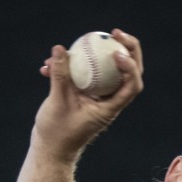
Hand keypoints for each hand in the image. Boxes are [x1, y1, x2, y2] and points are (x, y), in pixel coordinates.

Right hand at [33, 29, 144, 159]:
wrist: (50, 149)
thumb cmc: (58, 134)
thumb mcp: (58, 103)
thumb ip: (61, 76)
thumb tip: (60, 49)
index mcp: (110, 108)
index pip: (131, 86)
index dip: (130, 67)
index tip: (117, 53)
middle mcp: (107, 101)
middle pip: (126, 72)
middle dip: (125, 50)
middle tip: (115, 33)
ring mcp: (96, 96)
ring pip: (104, 69)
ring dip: (97, 52)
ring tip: (88, 37)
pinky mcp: (82, 93)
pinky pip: (82, 74)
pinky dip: (69, 65)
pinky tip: (49, 63)